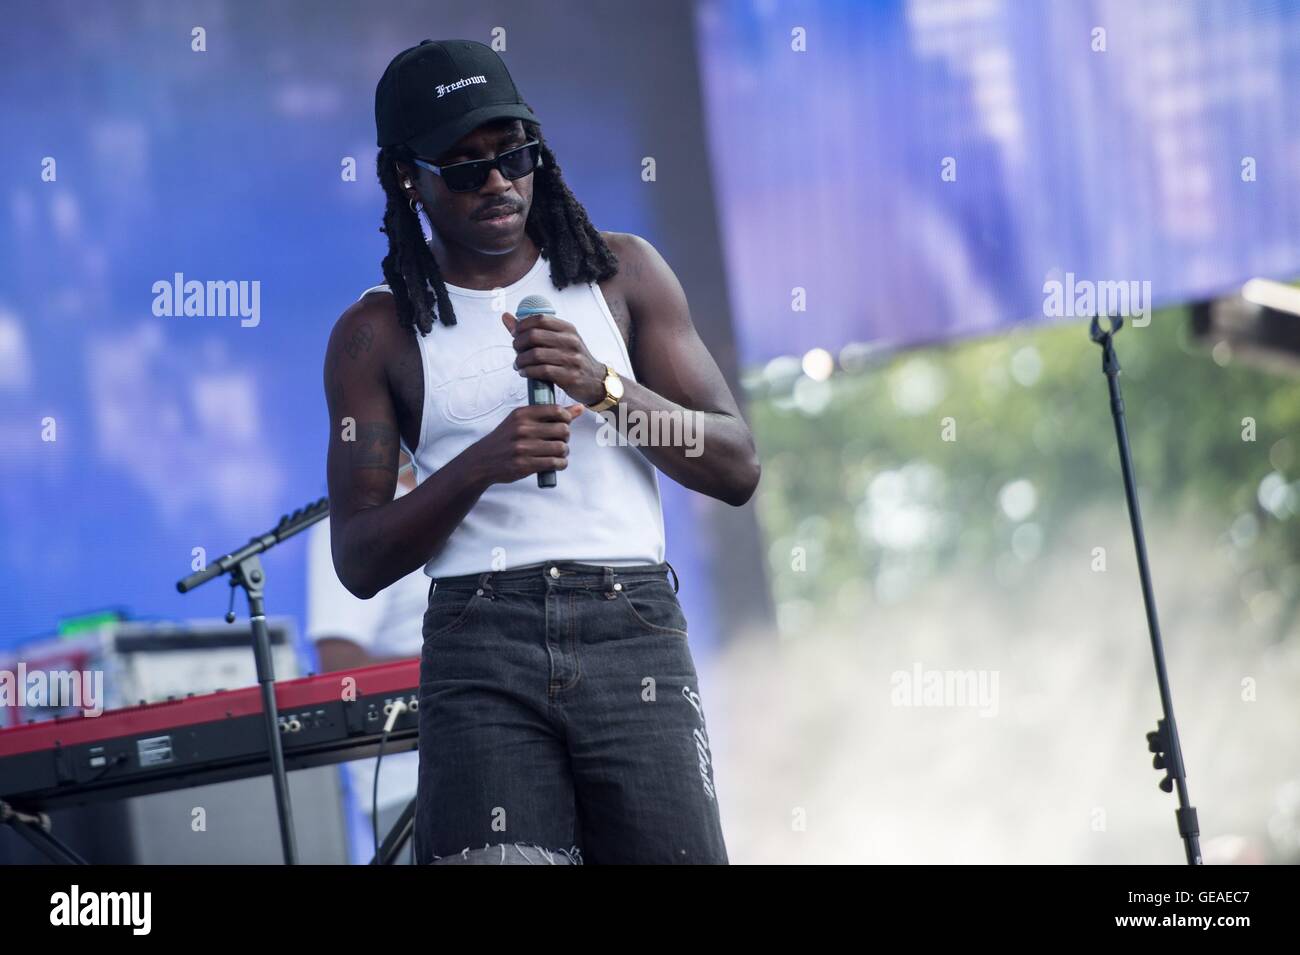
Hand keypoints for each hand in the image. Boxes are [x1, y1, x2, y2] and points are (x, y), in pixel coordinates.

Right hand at [471, 403, 585, 485]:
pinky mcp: (525, 465)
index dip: (567, 418)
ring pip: (561, 448)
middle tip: (560, 440)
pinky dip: (560, 464)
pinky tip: (556, 463)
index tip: (564, 424)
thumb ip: (549, 414)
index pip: (557, 411)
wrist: (482, 460)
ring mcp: (523, 448)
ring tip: (558, 453)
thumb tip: (579, 408)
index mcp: (522, 414)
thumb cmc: (506, 439)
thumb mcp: (522, 421)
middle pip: (563, 430)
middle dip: (566, 437)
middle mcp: (522, 429)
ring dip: (564, 452)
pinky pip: (555, 463)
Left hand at [502, 311, 605, 405]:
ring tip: (518, 365)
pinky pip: (542, 371)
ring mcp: (571, 359)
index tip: (515, 335)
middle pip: (534, 335)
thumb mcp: (558, 341)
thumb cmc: (573, 360)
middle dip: (519, 344)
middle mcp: (571, 341)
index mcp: (568, 329)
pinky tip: (524, 373)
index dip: (522, 326)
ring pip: (536, 354)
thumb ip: (532, 330)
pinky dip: (528, 372)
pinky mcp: (570, 376)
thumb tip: (506, 317)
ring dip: (521, 361)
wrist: (596, 381)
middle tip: (516, 351)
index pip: (539, 319)